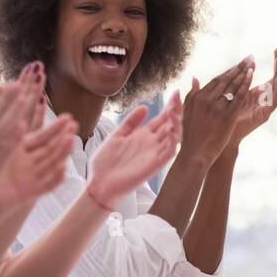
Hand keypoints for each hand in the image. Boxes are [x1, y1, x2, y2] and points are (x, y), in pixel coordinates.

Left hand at [0, 106, 77, 218]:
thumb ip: (3, 133)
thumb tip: (14, 113)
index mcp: (17, 151)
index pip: (40, 136)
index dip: (53, 127)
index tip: (68, 117)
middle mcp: (26, 164)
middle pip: (49, 148)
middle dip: (62, 136)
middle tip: (74, 124)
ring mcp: (28, 179)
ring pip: (50, 164)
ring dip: (61, 152)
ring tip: (71, 140)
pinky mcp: (28, 194)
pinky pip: (46, 186)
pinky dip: (55, 178)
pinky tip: (62, 167)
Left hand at [86, 95, 183, 209]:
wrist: (98, 184)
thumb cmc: (105, 162)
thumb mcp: (116, 136)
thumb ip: (130, 122)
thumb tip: (144, 106)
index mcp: (144, 135)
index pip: (162, 118)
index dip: (170, 106)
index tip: (176, 92)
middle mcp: (153, 143)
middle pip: (171, 124)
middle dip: (177, 110)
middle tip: (178, 96)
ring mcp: (155, 153)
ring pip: (174, 136)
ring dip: (176, 123)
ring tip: (174, 110)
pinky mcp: (155, 164)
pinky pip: (169, 152)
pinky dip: (174, 141)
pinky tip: (173, 129)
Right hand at [177, 57, 254, 170]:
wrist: (195, 153)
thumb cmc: (190, 134)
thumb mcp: (187, 111)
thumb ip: (191, 93)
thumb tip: (195, 77)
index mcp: (198, 97)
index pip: (216, 80)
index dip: (229, 71)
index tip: (237, 64)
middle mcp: (208, 100)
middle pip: (226, 80)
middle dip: (239, 67)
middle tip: (249, 57)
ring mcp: (218, 108)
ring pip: (233, 86)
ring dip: (244, 73)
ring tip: (252, 63)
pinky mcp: (227, 116)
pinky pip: (238, 97)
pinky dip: (246, 85)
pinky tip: (252, 77)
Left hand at [231, 48, 276, 143]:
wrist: (223, 135)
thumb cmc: (226, 115)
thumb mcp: (232, 92)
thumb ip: (238, 79)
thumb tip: (247, 61)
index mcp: (260, 92)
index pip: (273, 74)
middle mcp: (266, 98)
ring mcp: (267, 106)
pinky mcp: (265, 115)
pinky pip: (274, 101)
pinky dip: (276, 90)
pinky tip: (276, 79)